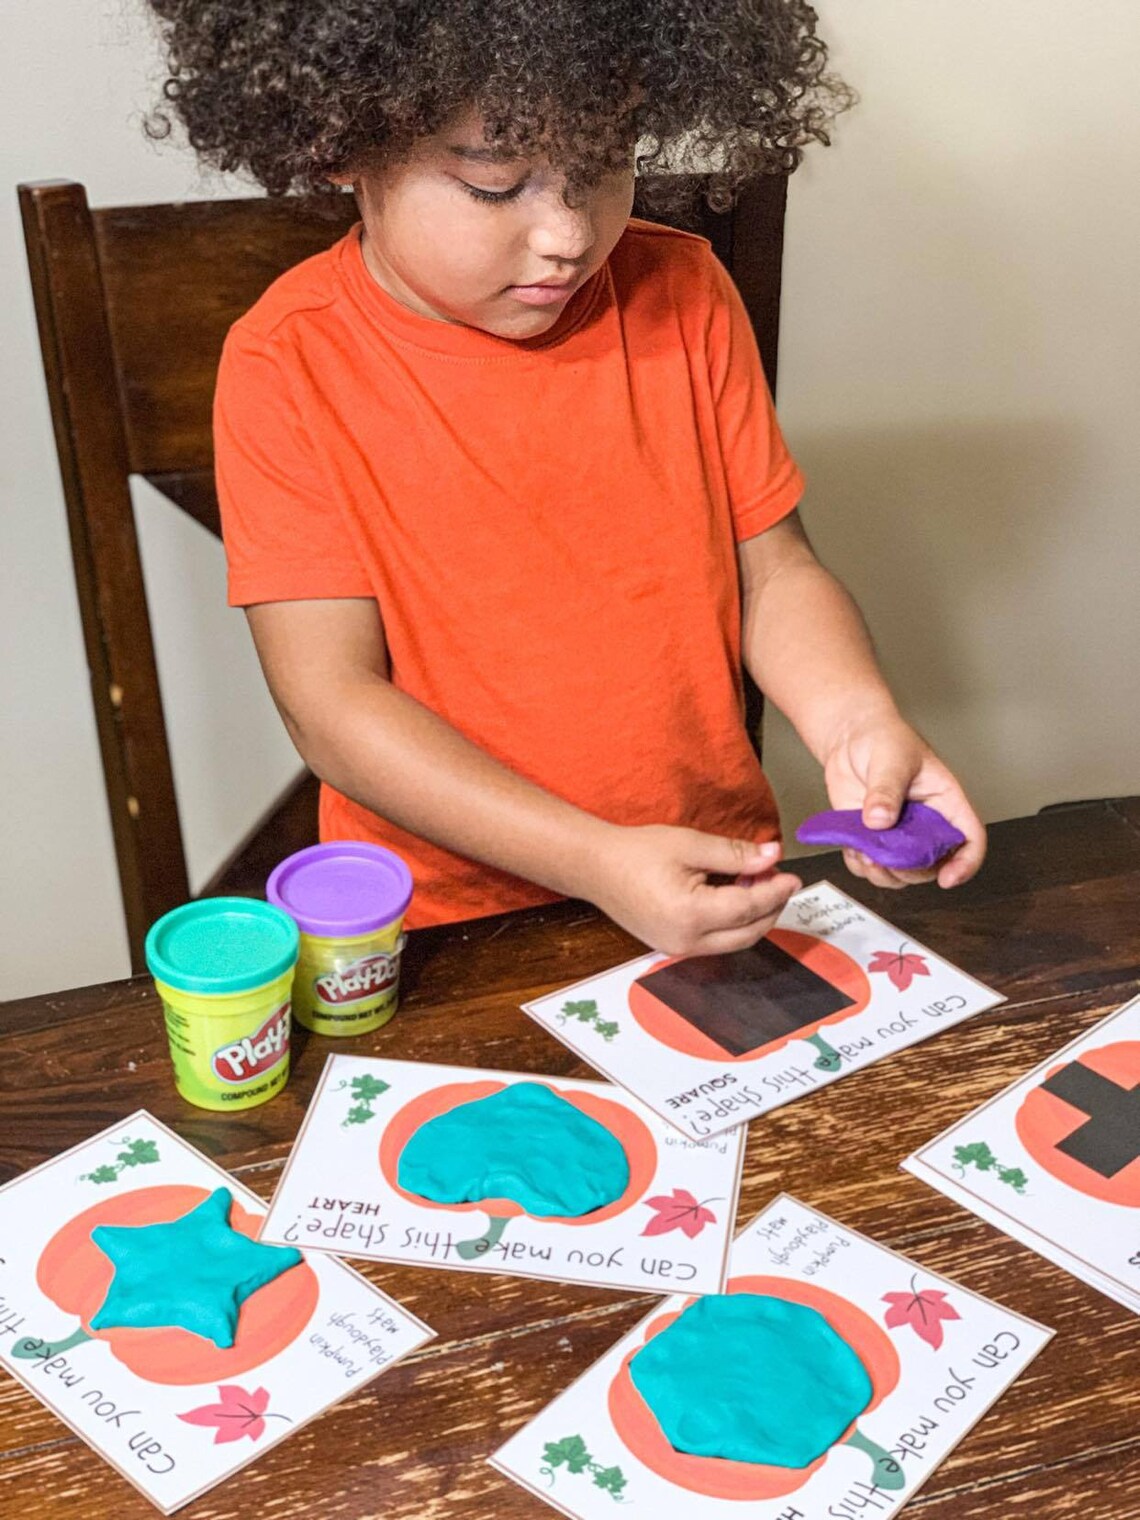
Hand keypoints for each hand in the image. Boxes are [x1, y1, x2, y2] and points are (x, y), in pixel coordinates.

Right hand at [585, 825, 800, 954]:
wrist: (595, 867)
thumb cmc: (636, 852)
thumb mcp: (689, 844)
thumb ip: (735, 854)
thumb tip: (772, 856)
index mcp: (690, 915)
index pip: (749, 908)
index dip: (775, 891)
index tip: (792, 875)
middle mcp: (685, 941)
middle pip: (748, 933)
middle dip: (770, 907)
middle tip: (778, 878)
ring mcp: (678, 949)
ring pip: (734, 942)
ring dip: (753, 916)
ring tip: (755, 882)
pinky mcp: (673, 947)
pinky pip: (716, 941)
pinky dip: (733, 923)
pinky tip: (733, 895)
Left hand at [822, 710, 985, 889]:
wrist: (850, 736)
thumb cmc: (884, 738)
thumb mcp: (891, 758)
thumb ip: (886, 790)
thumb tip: (879, 820)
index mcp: (945, 802)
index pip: (970, 837)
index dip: (966, 862)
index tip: (949, 878)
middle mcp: (925, 824)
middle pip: (932, 865)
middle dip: (911, 871)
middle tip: (887, 858)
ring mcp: (898, 834)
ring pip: (901, 873)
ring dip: (884, 874)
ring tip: (866, 854)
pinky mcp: (871, 838)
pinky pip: (870, 866)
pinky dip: (860, 866)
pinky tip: (852, 847)